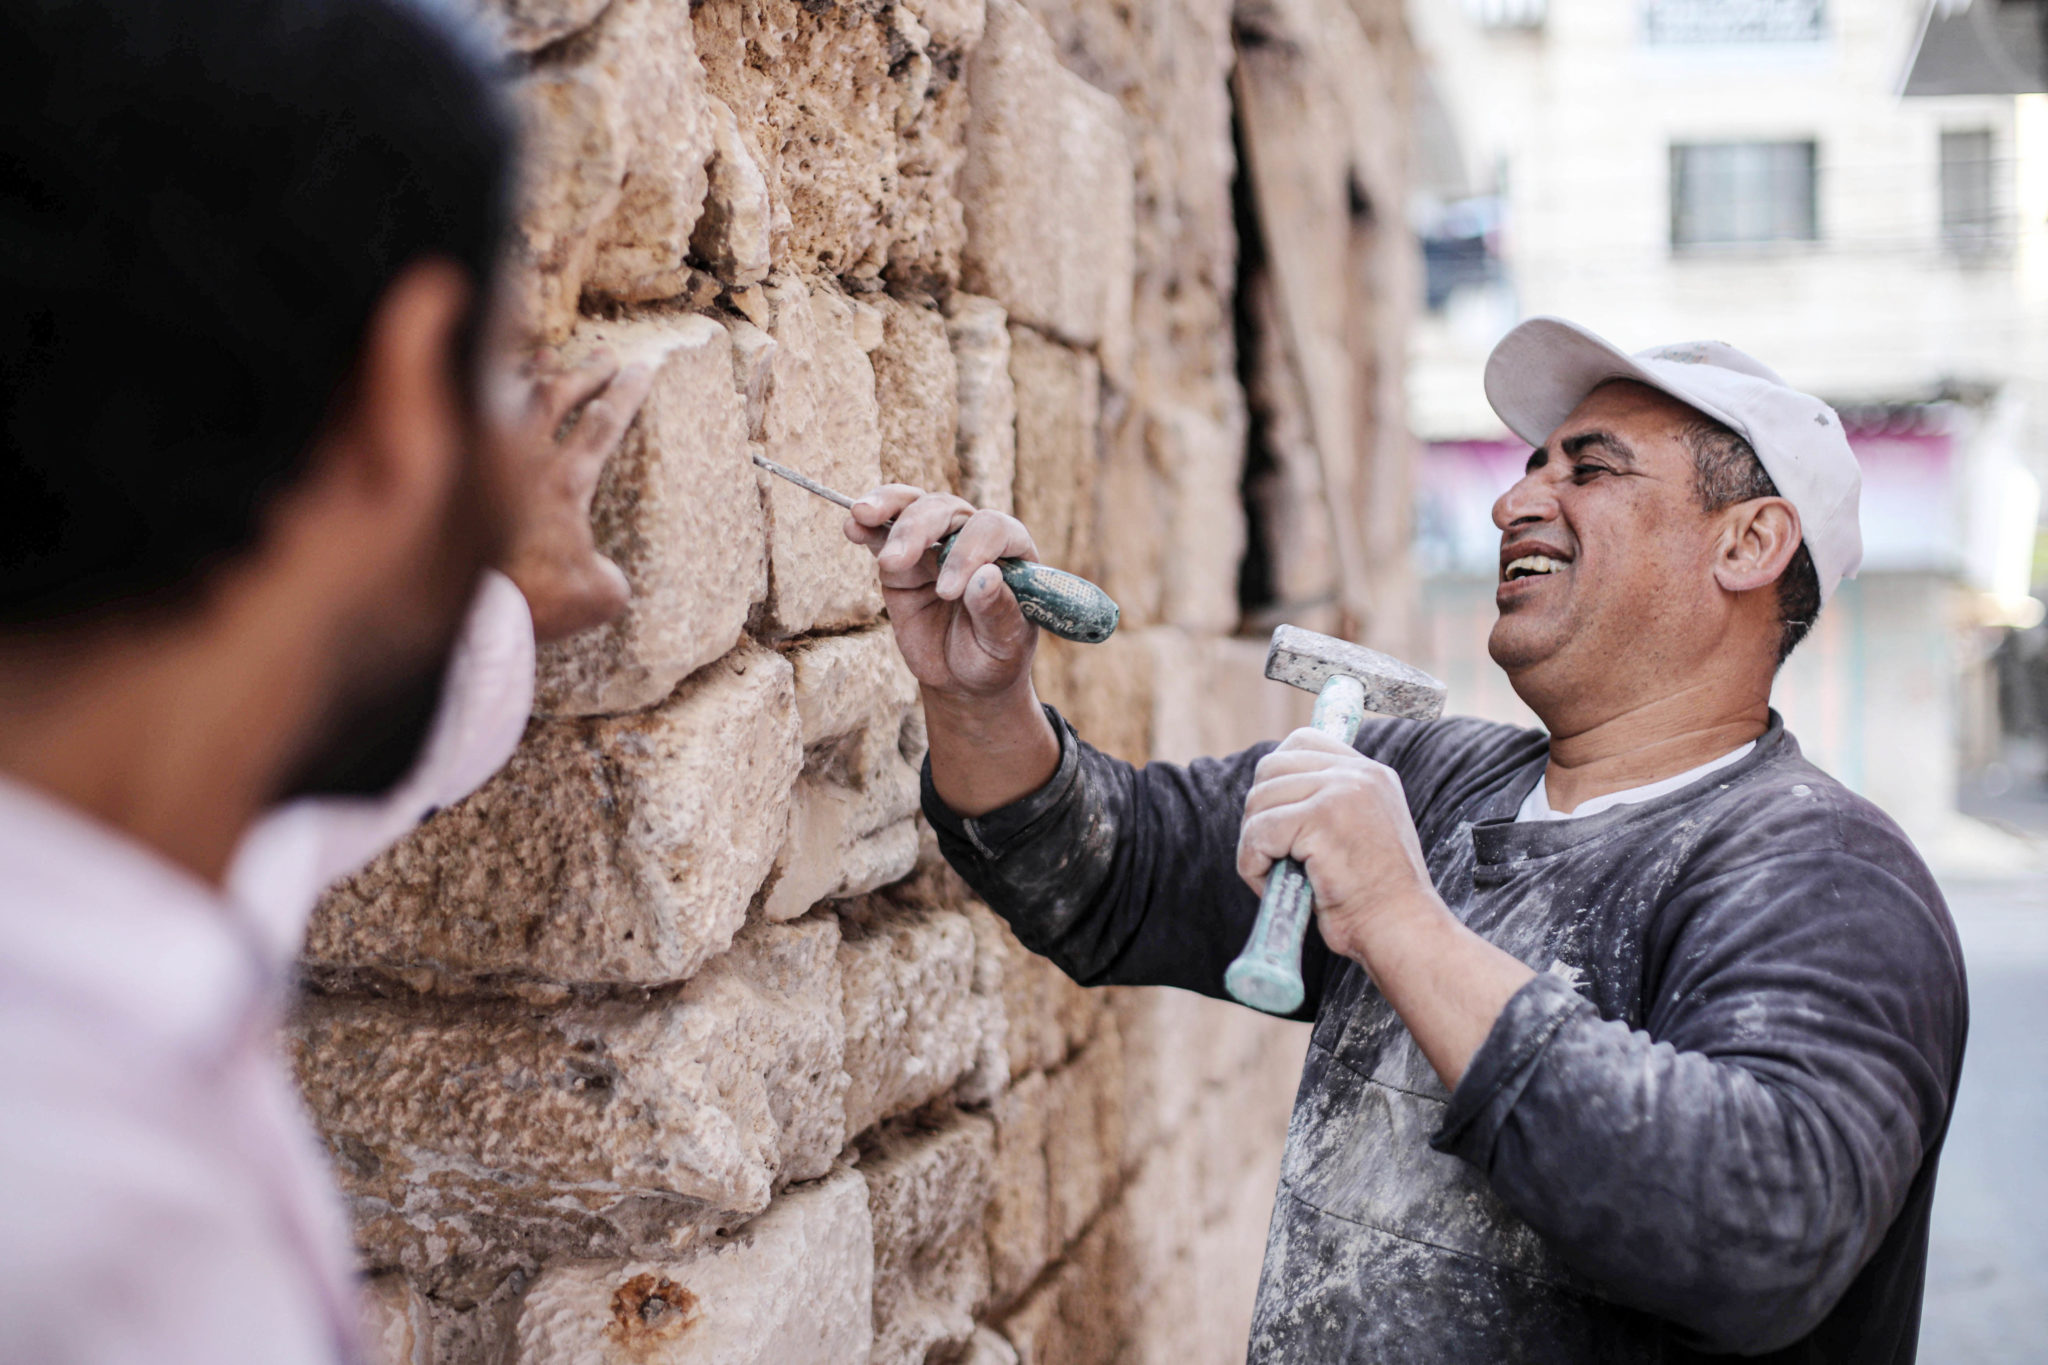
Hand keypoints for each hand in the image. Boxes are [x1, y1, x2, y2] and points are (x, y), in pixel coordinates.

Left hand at [484, 349, 654, 641]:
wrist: (466, 610)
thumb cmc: (533, 601)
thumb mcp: (596, 596)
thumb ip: (608, 577)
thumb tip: (603, 574)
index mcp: (567, 482)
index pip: (604, 422)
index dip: (627, 392)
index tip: (643, 367)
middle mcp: (523, 459)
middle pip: (558, 395)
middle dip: (587, 372)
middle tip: (606, 356)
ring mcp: (477, 460)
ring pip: (506, 397)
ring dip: (531, 374)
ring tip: (548, 356)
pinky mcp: (444, 472)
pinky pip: (460, 415)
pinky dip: (475, 396)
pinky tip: (475, 390)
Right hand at [843, 486, 1039, 699]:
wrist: (963, 676)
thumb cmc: (993, 656)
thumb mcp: (1004, 644)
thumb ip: (997, 612)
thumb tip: (985, 576)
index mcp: (1010, 551)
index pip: (992, 529)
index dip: (968, 553)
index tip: (947, 592)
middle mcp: (973, 538)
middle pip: (947, 510)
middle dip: (918, 529)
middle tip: (894, 563)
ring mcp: (934, 545)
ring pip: (915, 507)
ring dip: (888, 507)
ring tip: (863, 518)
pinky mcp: (902, 559)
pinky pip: (883, 533)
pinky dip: (866, 526)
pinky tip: (852, 526)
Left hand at [1236, 728, 1444, 963]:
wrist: (1400, 929)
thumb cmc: (1375, 899)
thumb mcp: (1361, 835)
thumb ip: (1329, 806)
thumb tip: (1272, 796)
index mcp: (1370, 773)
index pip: (1302, 742)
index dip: (1276, 777)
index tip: (1277, 817)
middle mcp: (1358, 773)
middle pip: (1271, 767)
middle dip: (1260, 813)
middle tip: (1272, 854)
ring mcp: (1342, 791)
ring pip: (1260, 800)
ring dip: (1255, 844)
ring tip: (1278, 876)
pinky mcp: (1322, 818)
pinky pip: (1259, 832)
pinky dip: (1253, 864)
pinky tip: (1274, 885)